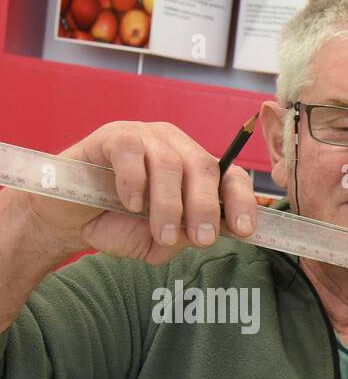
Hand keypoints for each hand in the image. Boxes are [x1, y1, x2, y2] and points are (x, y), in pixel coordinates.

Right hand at [23, 121, 257, 263]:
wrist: (73, 220)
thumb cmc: (122, 226)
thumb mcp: (164, 241)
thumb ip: (189, 235)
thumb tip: (214, 232)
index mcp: (198, 171)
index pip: (232, 178)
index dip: (242, 202)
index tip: (243, 230)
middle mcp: (177, 148)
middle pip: (204, 167)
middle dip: (206, 207)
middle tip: (202, 239)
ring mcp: (145, 137)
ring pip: (169, 163)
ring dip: (170, 205)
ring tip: (162, 234)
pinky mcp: (112, 136)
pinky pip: (131, 151)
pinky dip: (135, 181)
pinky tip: (132, 205)